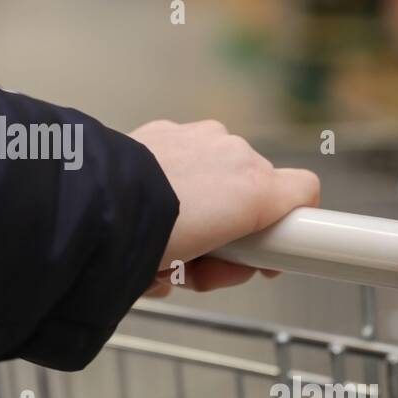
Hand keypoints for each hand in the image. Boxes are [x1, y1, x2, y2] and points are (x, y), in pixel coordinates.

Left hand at [129, 119, 319, 295]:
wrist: (94, 203)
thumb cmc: (148, 237)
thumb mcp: (201, 269)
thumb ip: (235, 262)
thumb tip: (240, 263)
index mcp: (254, 185)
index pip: (302, 193)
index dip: (286, 228)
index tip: (261, 258)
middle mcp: (234, 151)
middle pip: (250, 194)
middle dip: (227, 231)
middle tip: (190, 267)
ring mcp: (198, 135)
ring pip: (214, 178)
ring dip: (195, 213)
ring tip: (156, 242)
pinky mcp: (165, 129)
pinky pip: (182, 159)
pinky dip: (169, 186)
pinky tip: (144, 211)